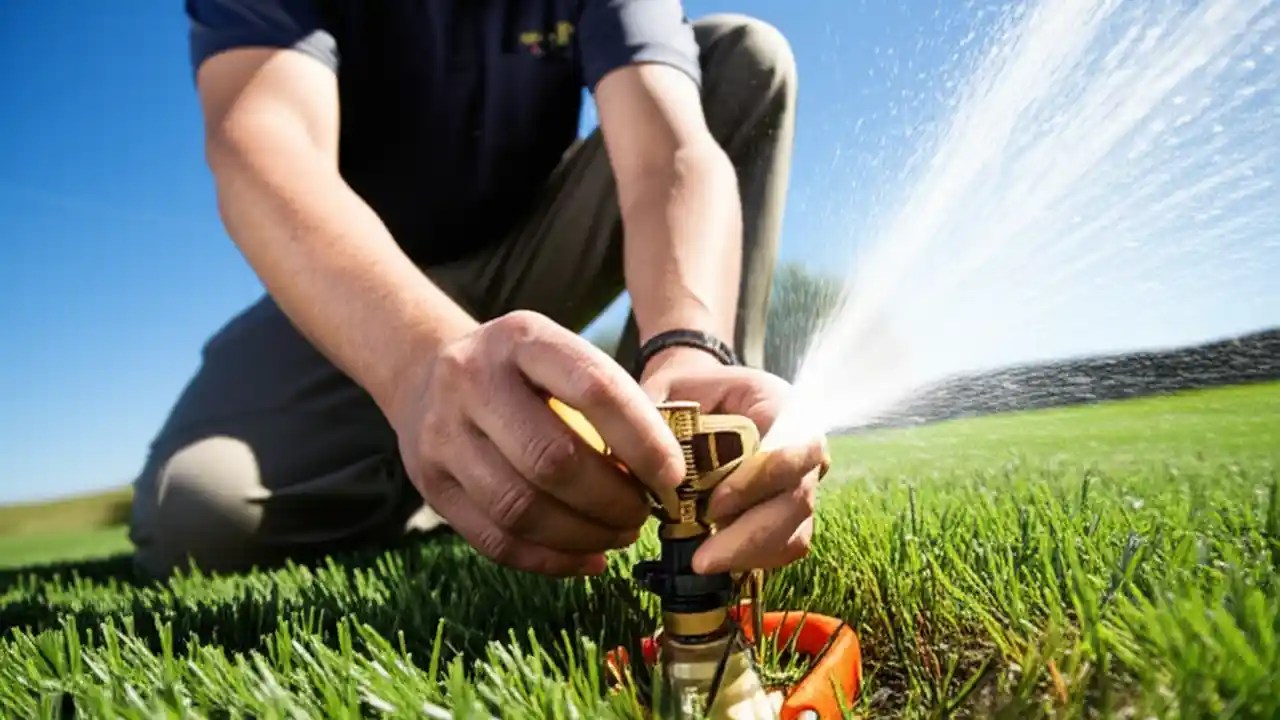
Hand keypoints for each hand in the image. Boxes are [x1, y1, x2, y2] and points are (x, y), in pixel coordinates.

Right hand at [389, 310, 685, 576]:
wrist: (427, 374)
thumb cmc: (522, 373)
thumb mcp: (558, 357)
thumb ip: (609, 401)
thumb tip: (669, 473)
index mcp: (522, 339)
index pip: (594, 389)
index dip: (643, 440)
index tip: (673, 477)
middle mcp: (472, 381)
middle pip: (553, 460)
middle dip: (612, 499)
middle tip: (642, 513)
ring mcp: (442, 435)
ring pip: (522, 509)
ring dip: (584, 535)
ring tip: (618, 535)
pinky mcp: (431, 485)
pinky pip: (496, 541)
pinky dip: (551, 560)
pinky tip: (586, 558)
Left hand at [640, 348, 829, 574]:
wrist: (699, 397)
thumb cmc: (686, 389)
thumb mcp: (669, 388)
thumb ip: (658, 418)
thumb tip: (650, 468)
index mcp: (781, 404)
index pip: (793, 446)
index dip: (757, 482)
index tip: (711, 507)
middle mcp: (803, 445)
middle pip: (798, 499)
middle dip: (750, 535)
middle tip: (702, 559)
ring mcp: (800, 482)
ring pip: (795, 532)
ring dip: (750, 554)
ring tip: (702, 561)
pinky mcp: (788, 513)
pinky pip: (783, 547)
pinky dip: (751, 560)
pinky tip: (714, 558)